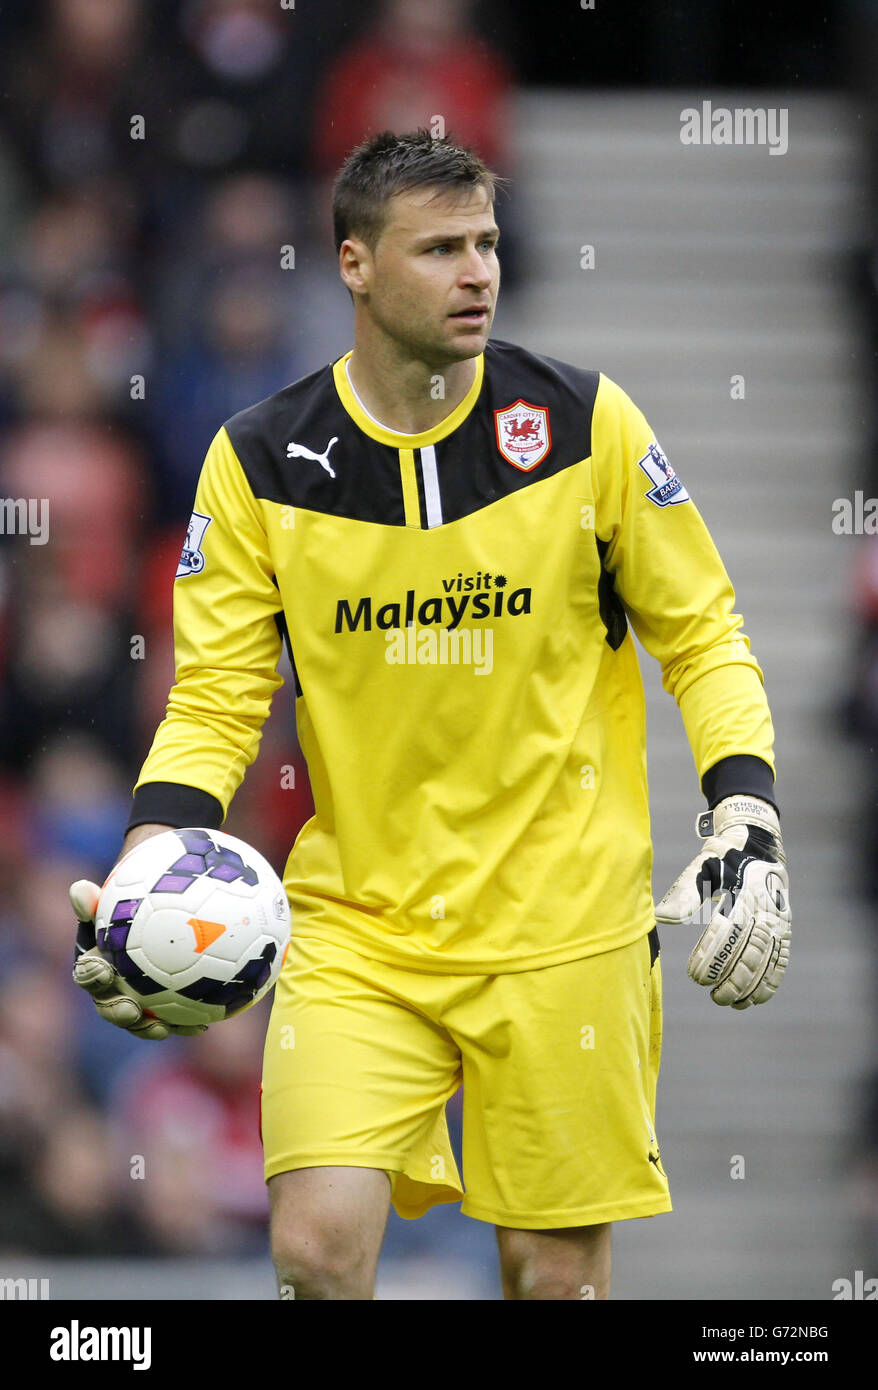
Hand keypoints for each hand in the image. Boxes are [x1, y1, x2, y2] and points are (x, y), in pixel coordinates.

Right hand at [70, 879, 206, 1039]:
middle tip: (131, 1011)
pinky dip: (182, 1024)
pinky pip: (169, 1021)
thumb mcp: (114, 898)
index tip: (103, 970)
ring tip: (162, 1029)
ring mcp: (135, 1002)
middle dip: (117, 1012)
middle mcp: (110, 989)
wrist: (156, 918)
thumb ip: (95, 897)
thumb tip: (80, 889)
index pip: (87, 973)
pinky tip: (202, 1025)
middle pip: (108, 1005)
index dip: (91, 975)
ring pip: (138, 1020)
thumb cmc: (130, 906)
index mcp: (94, 965)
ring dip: (147, 1028)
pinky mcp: (159, 1011)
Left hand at [654, 795, 790, 1008]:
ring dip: (750, 986)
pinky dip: (770, 982)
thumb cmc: (722, 859)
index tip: (696, 976)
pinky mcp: (785, 928)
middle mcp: (764, 909)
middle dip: (732, 979)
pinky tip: (755, 999)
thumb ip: (685, 893)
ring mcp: (778, 920)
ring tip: (729, 1002)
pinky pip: (781, 959)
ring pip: (767, 960)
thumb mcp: (702, 867)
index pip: (727, 933)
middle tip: (713, 996)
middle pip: (750, 952)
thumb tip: (662, 917)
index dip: (712, 958)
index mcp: (741, 893)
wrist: (758, 844)